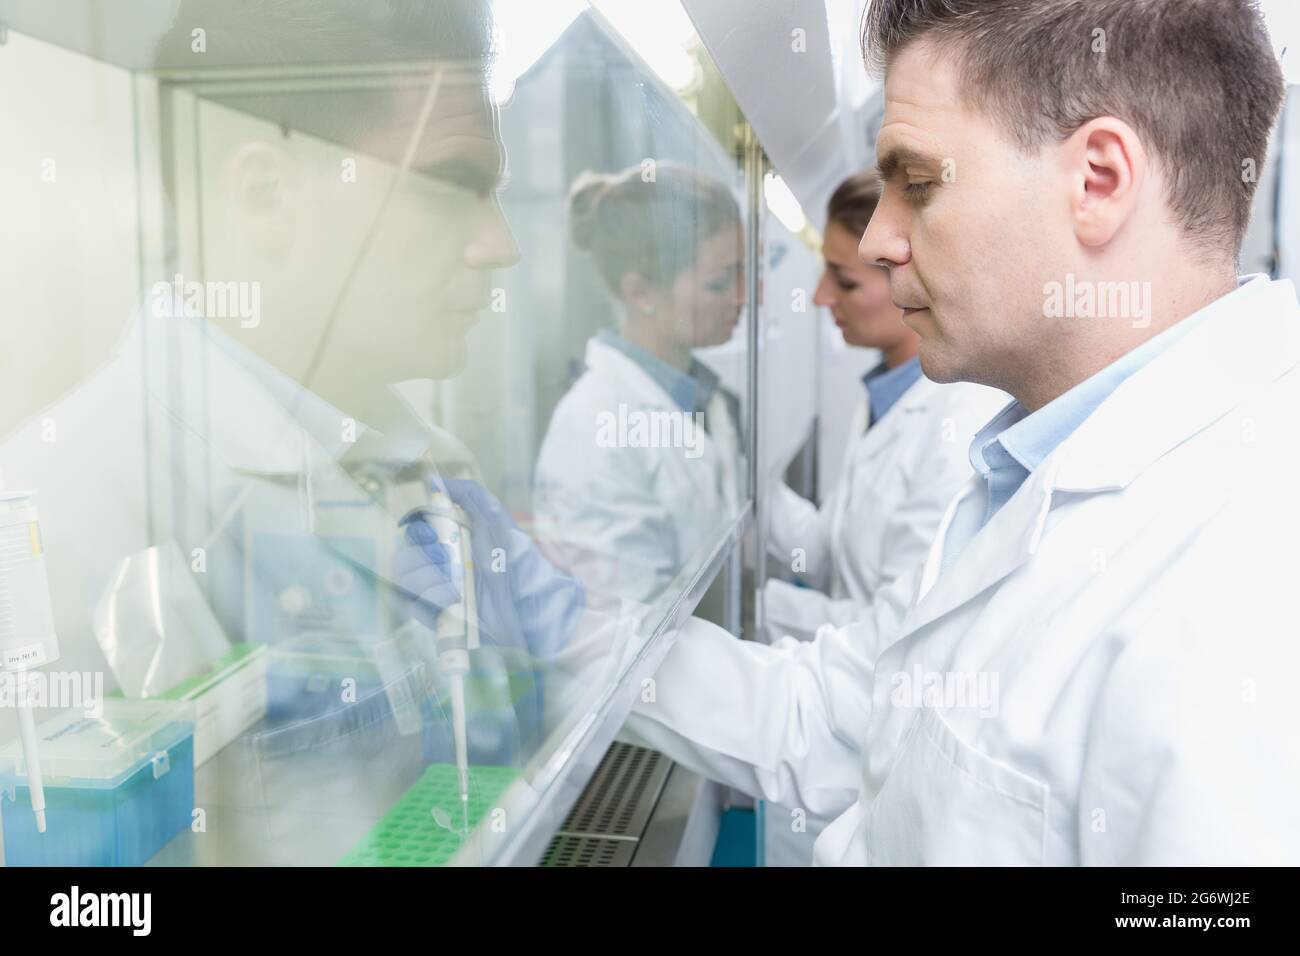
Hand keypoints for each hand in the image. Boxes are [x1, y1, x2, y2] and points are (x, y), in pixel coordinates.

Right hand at [394, 479, 584, 660]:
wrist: (531, 604)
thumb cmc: (519, 561)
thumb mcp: (498, 521)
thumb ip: (470, 495)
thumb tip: (434, 479)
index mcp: (452, 541)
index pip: (417, 530)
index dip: (417, 528)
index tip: (432, 532)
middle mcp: (440, 564)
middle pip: (406, 553)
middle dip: (422, 553)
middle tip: (446, 557)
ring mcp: (436, 591)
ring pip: (405, 578)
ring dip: (426, 577)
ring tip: (454, 581)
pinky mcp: (436, 616)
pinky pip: (414, 605)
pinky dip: (430, 598)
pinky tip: (453, 598)